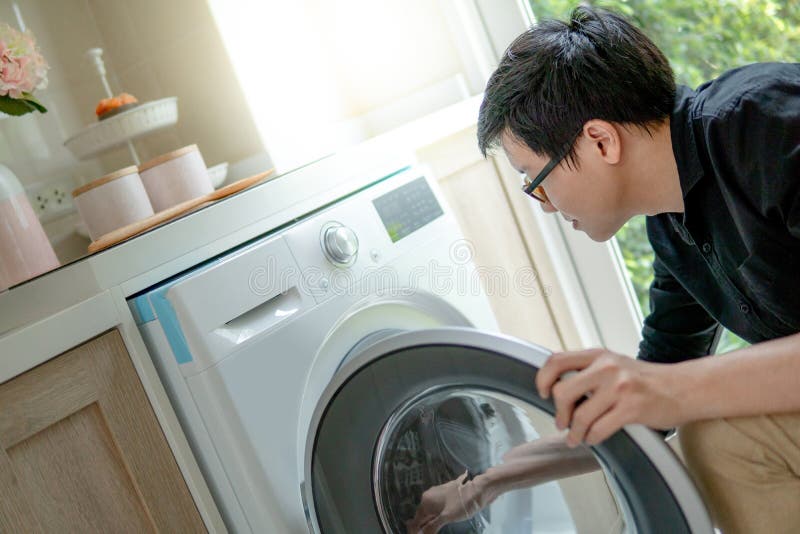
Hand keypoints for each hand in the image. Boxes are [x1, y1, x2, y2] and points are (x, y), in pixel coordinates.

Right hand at [406, 471, 487, 533]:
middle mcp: (429, 495)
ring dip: (429, 520)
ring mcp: (437, 493)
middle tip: (426, 533)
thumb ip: (432, 527)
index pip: (416, 520)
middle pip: (422, 514)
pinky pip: (436, 506)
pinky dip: (436, 514)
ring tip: (432, 530)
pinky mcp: (445, 493)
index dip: (416, 530)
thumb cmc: (461, 504)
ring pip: (430, 510)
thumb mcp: (446, 518)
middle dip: (423, 526)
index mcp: (426, 501)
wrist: (478, 490)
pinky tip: (439, 520)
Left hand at [535, 348, 685, 446]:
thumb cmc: (646, 380)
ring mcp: (619, 387)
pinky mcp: (631, 408)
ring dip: (575, 433)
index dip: (542, 379)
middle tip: (562, 423)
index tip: (542, 393)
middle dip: (559, 413)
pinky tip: (593, 438)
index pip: (556, 361)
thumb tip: (557, 389)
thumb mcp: (614, 364)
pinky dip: (592, 438)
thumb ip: (588, 371)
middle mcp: (606, 367)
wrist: (683, 387)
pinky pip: (598, 429)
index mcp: (598, 355)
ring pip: (580, 416)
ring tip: (576, 437)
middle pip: (562, 392)